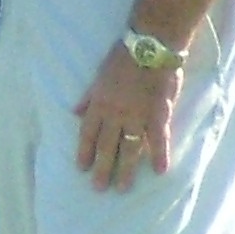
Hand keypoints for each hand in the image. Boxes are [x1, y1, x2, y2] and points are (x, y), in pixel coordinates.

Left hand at [74, 45, 178, 191]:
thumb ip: (89, 96)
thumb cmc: (123, 56)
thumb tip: (75, 112)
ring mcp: (137, 116)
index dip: (84, 152)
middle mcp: (115, 114)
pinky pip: (158, 138)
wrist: (150, 45)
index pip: (88, 133)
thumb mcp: (99, 75)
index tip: (82, 168)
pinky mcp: (158, 114)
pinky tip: (159, 171)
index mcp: (100, 103)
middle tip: (99, 188)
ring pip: (129, 148)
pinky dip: (159, 155)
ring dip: (125, 170)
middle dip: (102, 169)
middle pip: (106, 146)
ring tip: (122, 188)